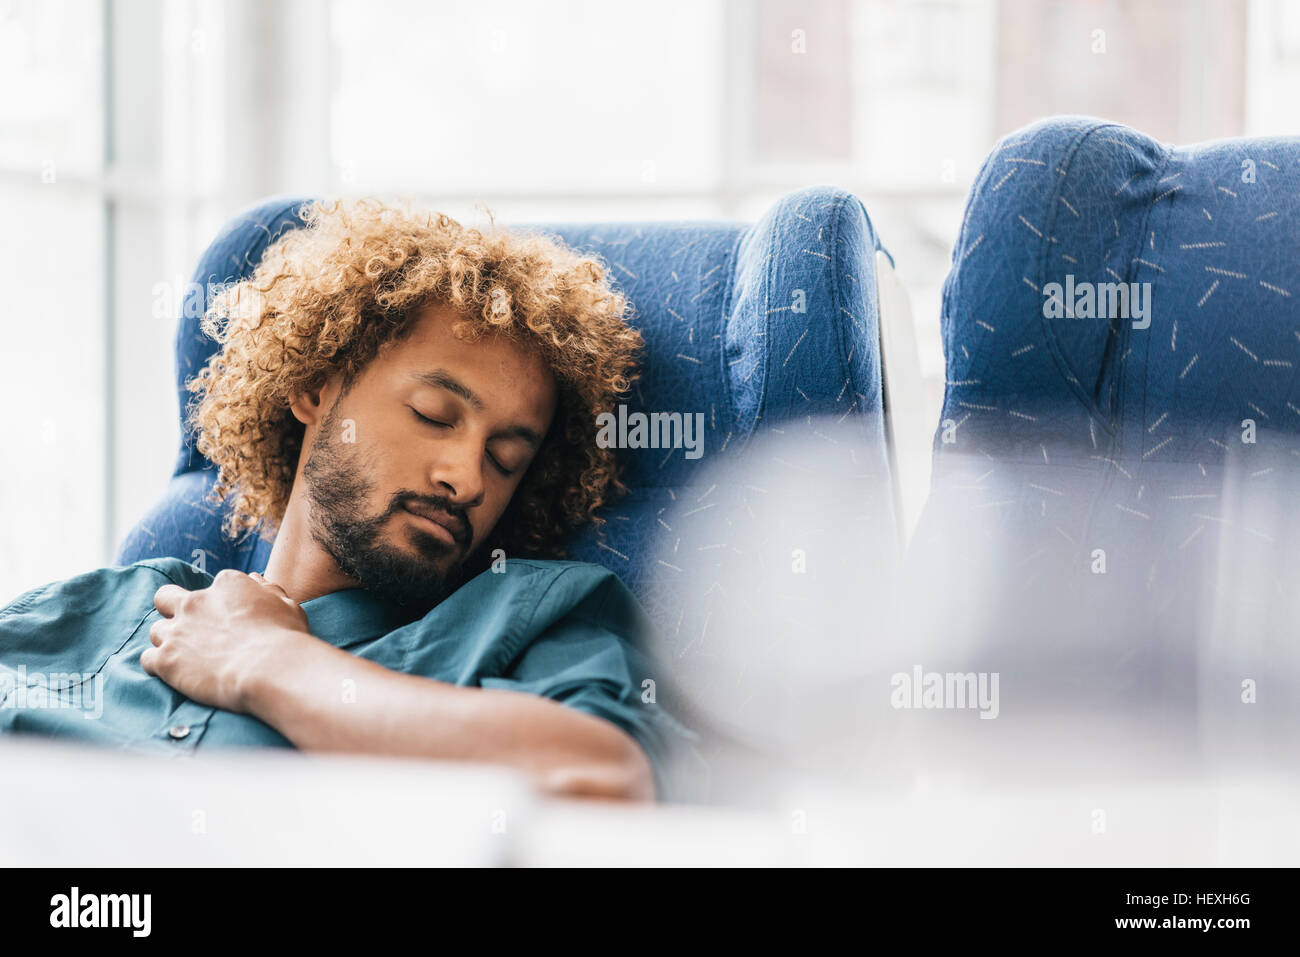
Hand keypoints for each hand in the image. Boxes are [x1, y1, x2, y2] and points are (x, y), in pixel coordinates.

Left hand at [142, 569, 312, 712]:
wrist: (271, 669)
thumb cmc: (286, 638)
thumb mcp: (288, 605)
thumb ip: (269, 591)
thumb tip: (257, 580)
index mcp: (225, 584)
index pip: (214, 586)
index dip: (220, 604)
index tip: (230, 620)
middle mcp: (195, 602)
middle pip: (165, 598)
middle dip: (173, 609)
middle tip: (190, 628)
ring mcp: (177, 631)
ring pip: (156, 630)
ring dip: (169, 641)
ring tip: (187, 658)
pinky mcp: (166, 660)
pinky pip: (148, 660)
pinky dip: (158, 667)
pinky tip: (175, 674)